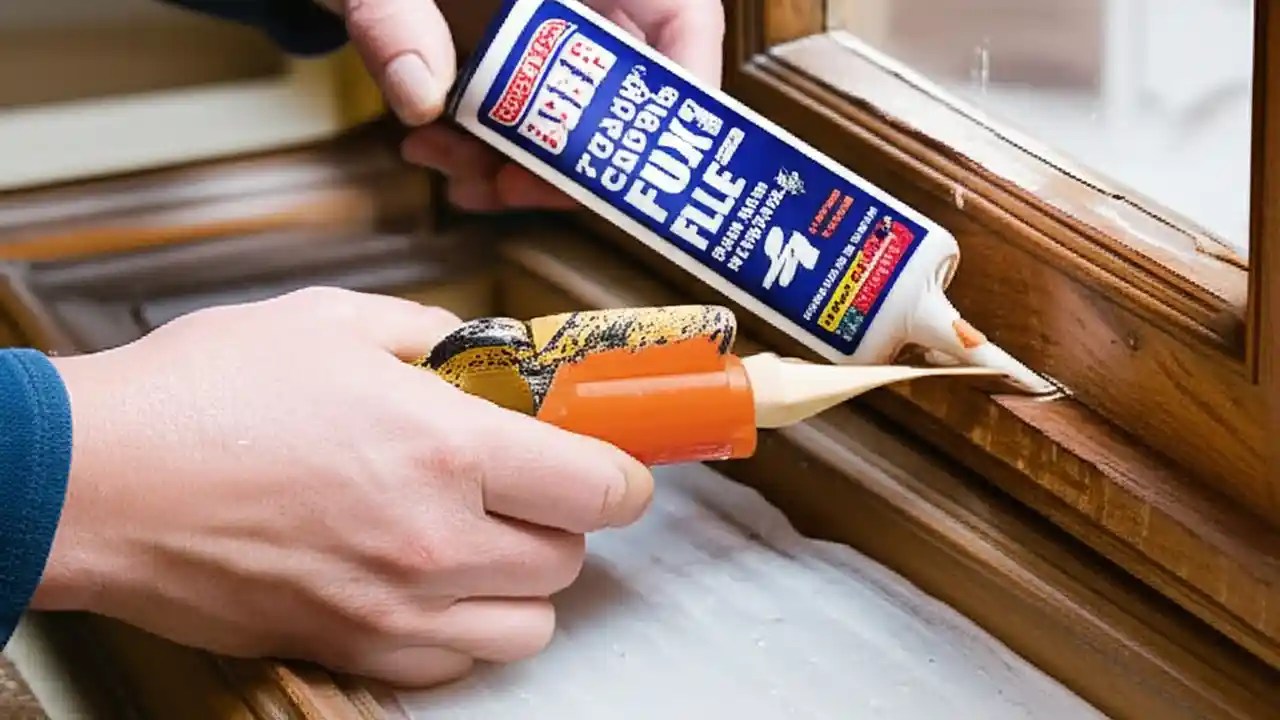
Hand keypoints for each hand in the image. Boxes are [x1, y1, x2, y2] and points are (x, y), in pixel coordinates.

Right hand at [33, 287, 653, 686]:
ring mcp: (395, 607)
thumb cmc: (201, 396)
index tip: (617, 468)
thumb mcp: (331, 322)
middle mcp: (434, 540)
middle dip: (565, 520)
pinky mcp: (350, 647)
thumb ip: (427, 332)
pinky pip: (457, 664)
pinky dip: (466, 631)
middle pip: (570, 558)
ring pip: (528, 626)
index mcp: (444, 447)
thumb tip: (473, 347)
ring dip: (525, 583)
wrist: (97, 480)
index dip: (624, 476)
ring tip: (485, 541)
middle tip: (530, 489)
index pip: (598, 486)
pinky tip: (432, 585)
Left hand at [317, 0, 724, 210]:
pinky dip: (485, 153)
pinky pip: (525, 121)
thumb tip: (422, 95)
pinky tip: (436, 151)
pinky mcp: (512, 60)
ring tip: (449, 166)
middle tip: (513, 188)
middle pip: (626, 89)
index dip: (678, 95)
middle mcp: (586, 0)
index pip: (682, 18)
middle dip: (569, 156)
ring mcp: (549, 31)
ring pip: (573, 117)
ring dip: (515, 165)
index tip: (633, 158)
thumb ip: (394, 16)